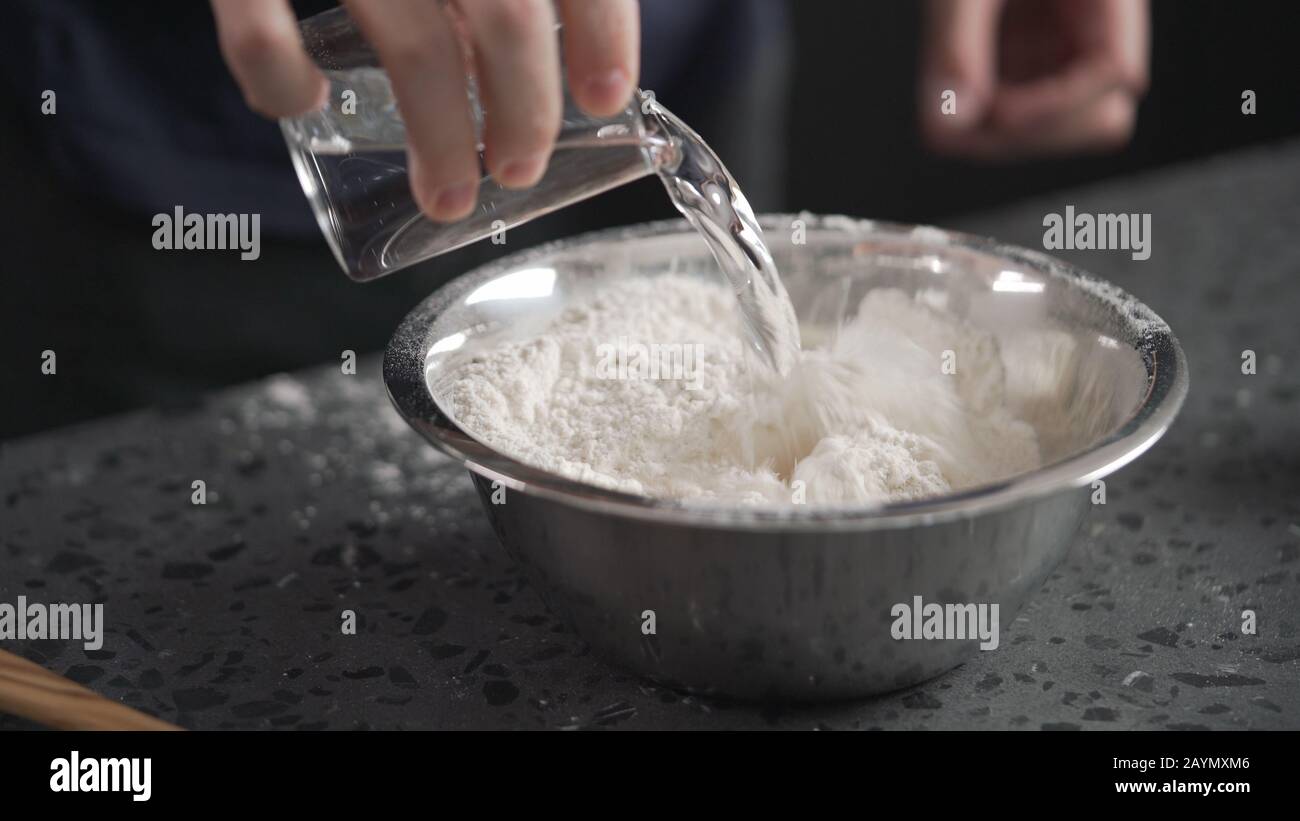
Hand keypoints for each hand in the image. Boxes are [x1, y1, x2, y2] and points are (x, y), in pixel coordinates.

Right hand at [211, 0, 639, 220]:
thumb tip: (560, 28)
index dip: (602, 31)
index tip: (606, 97)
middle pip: (508, 14)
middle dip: (526, 109)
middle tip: (521, 165)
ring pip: (412, 41)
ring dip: (439, 135)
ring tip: (448, 192)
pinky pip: (257, 23)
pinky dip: (280, 75)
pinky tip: (303, 102)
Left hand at [919, 0, 1148, 157]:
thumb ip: (954, 41)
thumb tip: (945, 128)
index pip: (1115, 71)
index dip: (1056, 105)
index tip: (992, 108)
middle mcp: (1100, 24)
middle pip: (1106, 119)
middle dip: (1036, 133)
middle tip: (962, 115)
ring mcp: (1071, 47)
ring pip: (1074, 128)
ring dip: (1013, 136)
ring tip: (953, 105)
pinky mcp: (1038, 59)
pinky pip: (1033, 118)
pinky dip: (992, 122)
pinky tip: (956, 94)